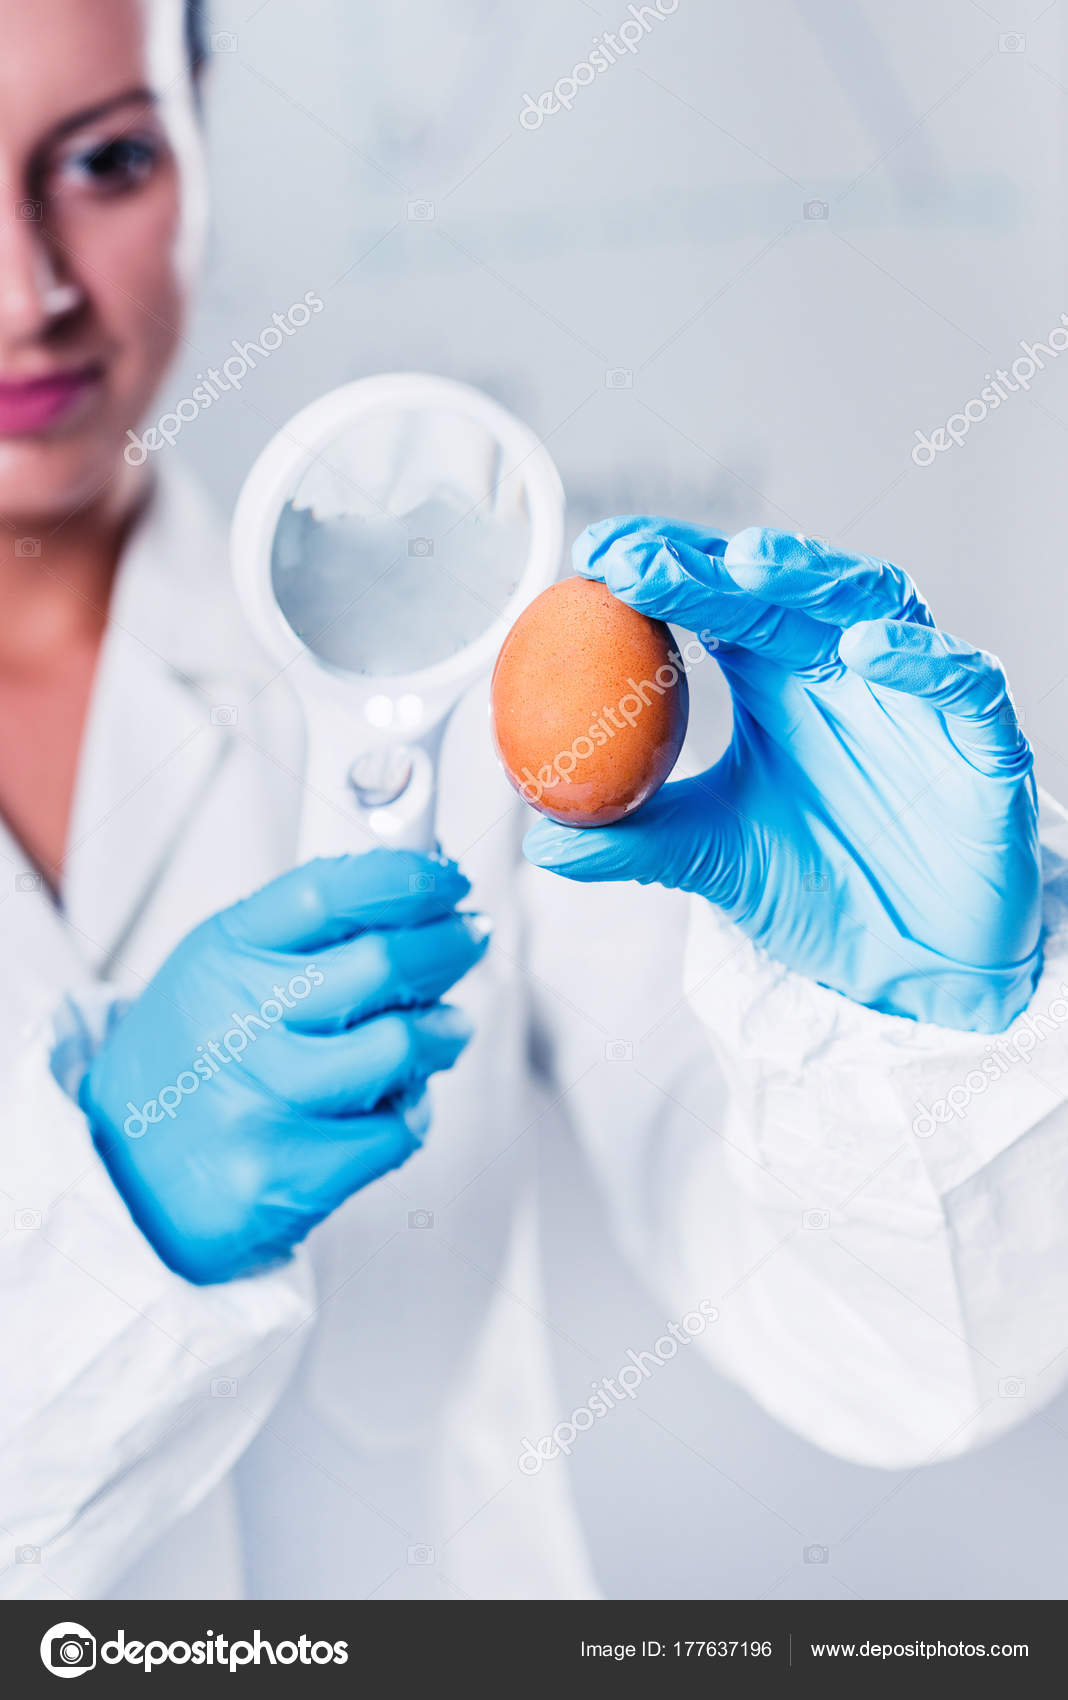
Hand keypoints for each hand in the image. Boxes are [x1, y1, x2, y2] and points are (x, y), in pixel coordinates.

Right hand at [81, 850, 486, 1282]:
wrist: (119, 1177)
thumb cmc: (188, 1064)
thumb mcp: (220, 972)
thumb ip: (306, 937)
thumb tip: (420, 905)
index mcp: (222, 956)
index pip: (329, 892)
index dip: (407, 878)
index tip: (448, 880)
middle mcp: (237, 1021)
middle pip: (382, 961)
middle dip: (449, 944)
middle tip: (467, 940)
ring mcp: (263, 1099)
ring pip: (403, 1046)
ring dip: (443, 1033)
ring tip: (441, 1031)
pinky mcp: (287, 1174)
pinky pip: (395, 1130)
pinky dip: (412, 1112)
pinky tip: (393, 1104)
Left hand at [524, 519, 1041, 1032]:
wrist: (911, 962)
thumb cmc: (817, 885)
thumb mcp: (712, 860)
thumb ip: (632, 840)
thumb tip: (537, 836)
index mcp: (777, 675)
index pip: (718, 598)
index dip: (664, 568)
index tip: (593, 557)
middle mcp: (844, 666)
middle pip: (784, 587)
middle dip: (714, 561)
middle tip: (642, 559)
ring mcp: (916, 693)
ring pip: (878, 603)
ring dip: (816, 578)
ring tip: (750, 566)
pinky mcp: (983, 737)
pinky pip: (966, 682)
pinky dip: (922, 661)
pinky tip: (867, 651)